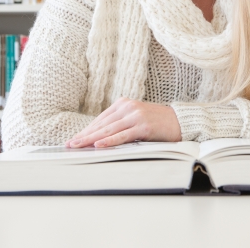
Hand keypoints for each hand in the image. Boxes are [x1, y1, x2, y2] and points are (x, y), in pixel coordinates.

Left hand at [66, 98, 181, 147]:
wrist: (180, 121)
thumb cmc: (157, 123)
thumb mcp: (136, 120)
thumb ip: (120, 124)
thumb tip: (100, 137)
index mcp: (123, 104)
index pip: (100, 119)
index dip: (86, 130)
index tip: (74, 139)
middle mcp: (127, 107)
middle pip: (101, 124)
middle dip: (84, 135)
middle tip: (70, 144)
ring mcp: (135, 116)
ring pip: (108, 130)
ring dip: (91, 139)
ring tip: (78, 146)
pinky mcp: (143, 126)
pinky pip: (123, 136)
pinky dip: (109, 141)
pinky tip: (98, 145)